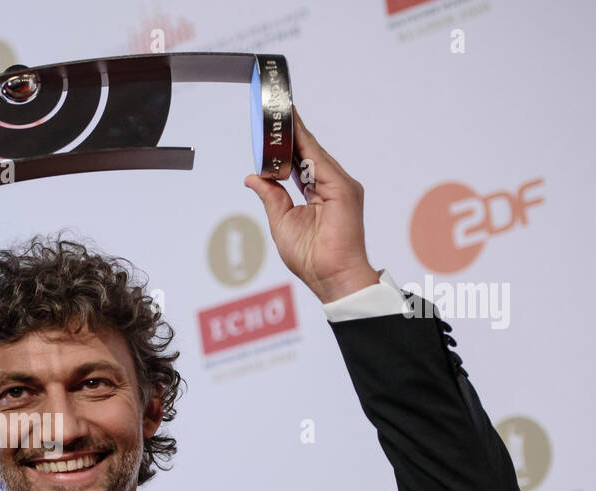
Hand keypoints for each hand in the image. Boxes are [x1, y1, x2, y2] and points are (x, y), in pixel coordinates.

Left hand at [243, 108, 378, 303]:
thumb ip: (271, 196)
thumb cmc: (311, 257)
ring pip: (313, 151)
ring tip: (280, 111)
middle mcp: (330, 185)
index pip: (298, 163)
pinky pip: (318, 159)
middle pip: (307, 152)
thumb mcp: (281, 221)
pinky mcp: (342, 188)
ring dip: (296, 131)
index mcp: (318, 194)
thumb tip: (253, 177)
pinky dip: (304, 142)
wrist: (330, 276)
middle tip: (274, 109)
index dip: (285, 145)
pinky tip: (292, 127)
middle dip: (290, 132)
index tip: (271, 128)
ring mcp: (339, 185)